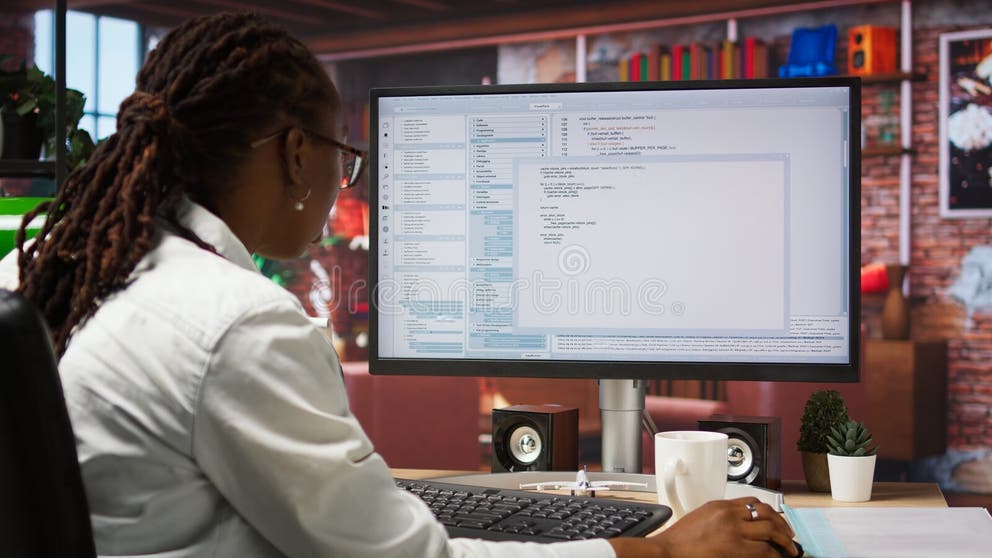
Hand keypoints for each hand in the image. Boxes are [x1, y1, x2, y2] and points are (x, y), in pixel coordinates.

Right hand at [608, 497, 798, 557]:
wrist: (668, 550)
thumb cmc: (678, 540)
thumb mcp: (700, 519)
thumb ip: (719, 518)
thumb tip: (738, 527)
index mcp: (720, 505)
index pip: (753, 502)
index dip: (770, 512)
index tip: (776, 521)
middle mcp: (729, 514)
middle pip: (766, 513)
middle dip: (783, 526)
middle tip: (789, 537)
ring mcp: (734, 530)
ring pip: (770, 530)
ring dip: (785, 541)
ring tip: (790, 550)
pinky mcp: (736, 548)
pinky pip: (764, 549)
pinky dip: (775, 555)